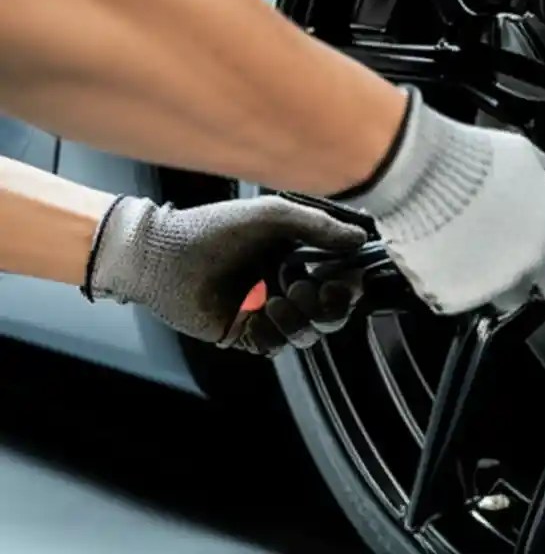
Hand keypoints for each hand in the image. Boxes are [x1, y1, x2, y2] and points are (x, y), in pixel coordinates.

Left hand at [86, 195, 367, 354]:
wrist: (164, 256)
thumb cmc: (216, 228)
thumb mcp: (272, 215)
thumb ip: (319, 226)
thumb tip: (361, 239)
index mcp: (298, 258)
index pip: (341, 280)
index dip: (350, 284)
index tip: (345, 278)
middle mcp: (287, 286)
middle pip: (332, 313)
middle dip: (330, 307)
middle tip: (307, 288)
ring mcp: (267, 312)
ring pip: (309, 333)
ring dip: (302, 320)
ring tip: (277, 300)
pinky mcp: (246, 334)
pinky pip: (277, 346)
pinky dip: (276, 332)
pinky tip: (260, 311)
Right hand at [337, 87, 544, 313]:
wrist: (416, 172)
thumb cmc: (469, 158)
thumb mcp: (527, 156)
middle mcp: (534, 260)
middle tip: (529, 253)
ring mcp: (498, 283)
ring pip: (516, 299)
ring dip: (507, 282)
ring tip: (485, 253)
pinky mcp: (462, 297)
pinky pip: (473, 301)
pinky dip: (467, 286)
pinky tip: (457, 258)